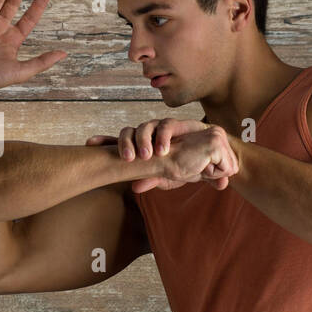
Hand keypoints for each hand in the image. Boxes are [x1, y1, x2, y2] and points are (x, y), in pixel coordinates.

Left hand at [87, 119, 238, 192]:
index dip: (105, 140)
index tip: (89, 143)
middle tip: (129, 159)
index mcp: (145, 143)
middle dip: (127, 142)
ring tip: (148, 156)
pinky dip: (164, 136)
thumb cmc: (191, 165)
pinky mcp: (186, 125)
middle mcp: (154, 132)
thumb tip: (135, 187)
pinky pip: (170, 125)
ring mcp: (168, 127)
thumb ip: (152, 178)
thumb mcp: (169, 176)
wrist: (221, 158)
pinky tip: (164, 150)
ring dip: (146, 139)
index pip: (122, 138)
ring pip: (149, 125)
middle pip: (132, 130)